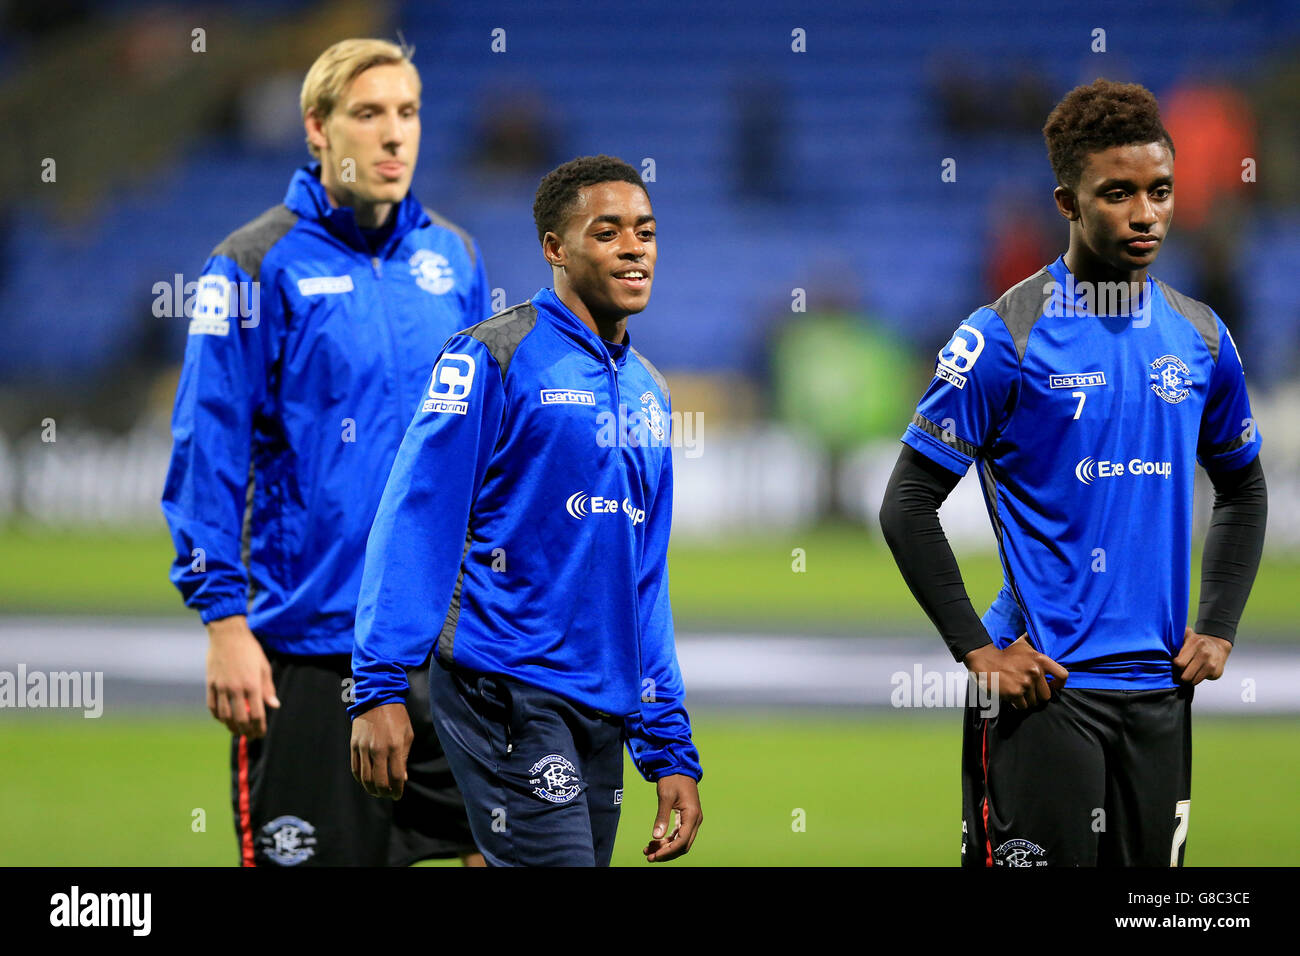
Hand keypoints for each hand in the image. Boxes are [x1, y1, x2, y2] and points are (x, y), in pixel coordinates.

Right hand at [205, 615, 279, 737]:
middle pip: (240, 719)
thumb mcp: (264, 667)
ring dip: (231, 727)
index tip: (261, 733)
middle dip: (246, 731)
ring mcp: (221, 687)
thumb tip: (274, 706)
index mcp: (252, 684)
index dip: (260, 727)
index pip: (258, 714)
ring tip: (237, 731)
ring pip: (225, 716)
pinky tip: (223, 719)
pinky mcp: (210, 684)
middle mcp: (236, 688)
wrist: (228, 635)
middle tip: (250, 736)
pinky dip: (218, 716)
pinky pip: (212, 706)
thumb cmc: (250, 650)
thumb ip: (268, 689)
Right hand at [350, 702, 413, 799]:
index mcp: (394, 746)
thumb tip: (401, 779)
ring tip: (377, 792)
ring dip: (371, 789)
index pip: (395, 777)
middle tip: (388, 795)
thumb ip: (404, 758)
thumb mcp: (407, 735)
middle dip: (384, 793)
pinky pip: (355, 768)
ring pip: (365, 778)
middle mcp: (378, 749)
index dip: (397, 790)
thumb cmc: (397, 717)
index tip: (398, 795)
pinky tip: (366, 782)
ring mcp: (364, 748)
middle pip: (379, 781)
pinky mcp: (354, 745)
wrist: (377, 698)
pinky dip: (360, 779)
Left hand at [643, 774, 701, 862]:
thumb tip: (656, 837)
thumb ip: (662, 817)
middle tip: (649, 857)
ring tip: (648, 850)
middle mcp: (695, 820)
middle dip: (666, 853)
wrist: (679, 766)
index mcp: (692, 815)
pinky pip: (678, 834)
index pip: (682, 841)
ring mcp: (692, 819)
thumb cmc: (673, 779)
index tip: (655, 855)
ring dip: (666, 848)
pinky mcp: (686, 818)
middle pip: (683, 845)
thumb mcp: (665, 796)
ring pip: (680, 841)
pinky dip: (668, 840)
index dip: (668, 851)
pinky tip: (655, 841)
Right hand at [964, 634, 1068, 709]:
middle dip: (1038, 695)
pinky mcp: (1015, 693)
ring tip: (1019, 692)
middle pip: (1046, 695)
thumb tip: (1042, 636)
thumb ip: (1034, 642)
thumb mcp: (1022, 644)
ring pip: (1034, 702)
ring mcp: (1025, 683)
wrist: (985, 660)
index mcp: (1040, 659)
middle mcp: (1035, 672)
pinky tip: (1012, 696)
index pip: (1062, 675)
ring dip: (1027, 700)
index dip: (1059, 684)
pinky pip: (1023, 706)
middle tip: (1029, 691)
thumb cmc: (1005, 653)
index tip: (1052, 686)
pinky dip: (1018, 704)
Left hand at [1172, 627, 1231, 684]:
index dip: (1174, 664)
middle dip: (1179, 672)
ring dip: (1186, 678)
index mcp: (1194, 642)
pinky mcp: (1214, 671)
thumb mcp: (1187, 635)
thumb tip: (1160, 643)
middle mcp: (1203, 652)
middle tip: (1179, 669)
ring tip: (1186, 672)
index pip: (1179, 662)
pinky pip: (1197, 681)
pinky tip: (1194, 673)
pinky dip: (1193, 680)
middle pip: (1184, 672)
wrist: (1218, 647)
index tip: (1175, 662)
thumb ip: (1175, 637)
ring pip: (1190, 679)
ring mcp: (1209, 662)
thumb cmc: (1197, 643)